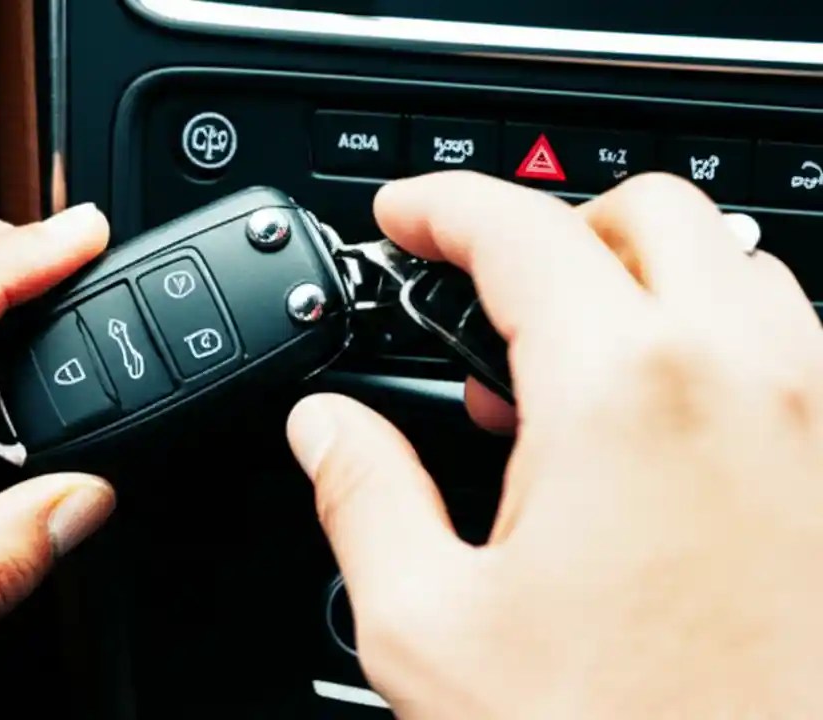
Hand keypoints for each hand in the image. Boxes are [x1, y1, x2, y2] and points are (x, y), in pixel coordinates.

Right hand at [288, 172, 822, 717]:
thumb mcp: (429, 626)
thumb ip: (363, 492)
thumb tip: (326, 428)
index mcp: (622, 391)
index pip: (520, 230)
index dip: (440, 208)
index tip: (404, 220)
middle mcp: (744, 380)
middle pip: (644, 215)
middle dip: (549, 231)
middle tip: (479, 302)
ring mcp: (817, 423)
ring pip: (731, 269)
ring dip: (637, 281)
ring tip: (564, 370)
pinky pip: (791, 347)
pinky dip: (711, 340)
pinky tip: (651, 428)